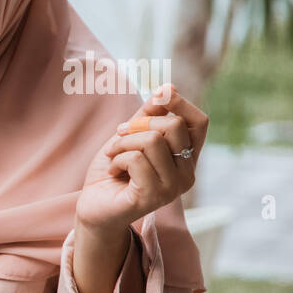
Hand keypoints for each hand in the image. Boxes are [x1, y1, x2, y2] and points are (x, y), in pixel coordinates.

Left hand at [76, 84, 208, 232]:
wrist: (93, 205)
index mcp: (187, 158)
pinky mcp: (153, 197)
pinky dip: (117, 159)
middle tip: (119, 138)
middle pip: (174, 126)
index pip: (199, 122)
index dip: (179, 103)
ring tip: (113, 156)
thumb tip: (169, 87)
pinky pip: (136, 159)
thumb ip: (149, 115)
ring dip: (123, 143)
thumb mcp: (130, 136)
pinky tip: (113, 172)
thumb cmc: (113, 171)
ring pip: (153, 140)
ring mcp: (172, 188)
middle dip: (138, 124)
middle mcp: (187, 174)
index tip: (157, 97)